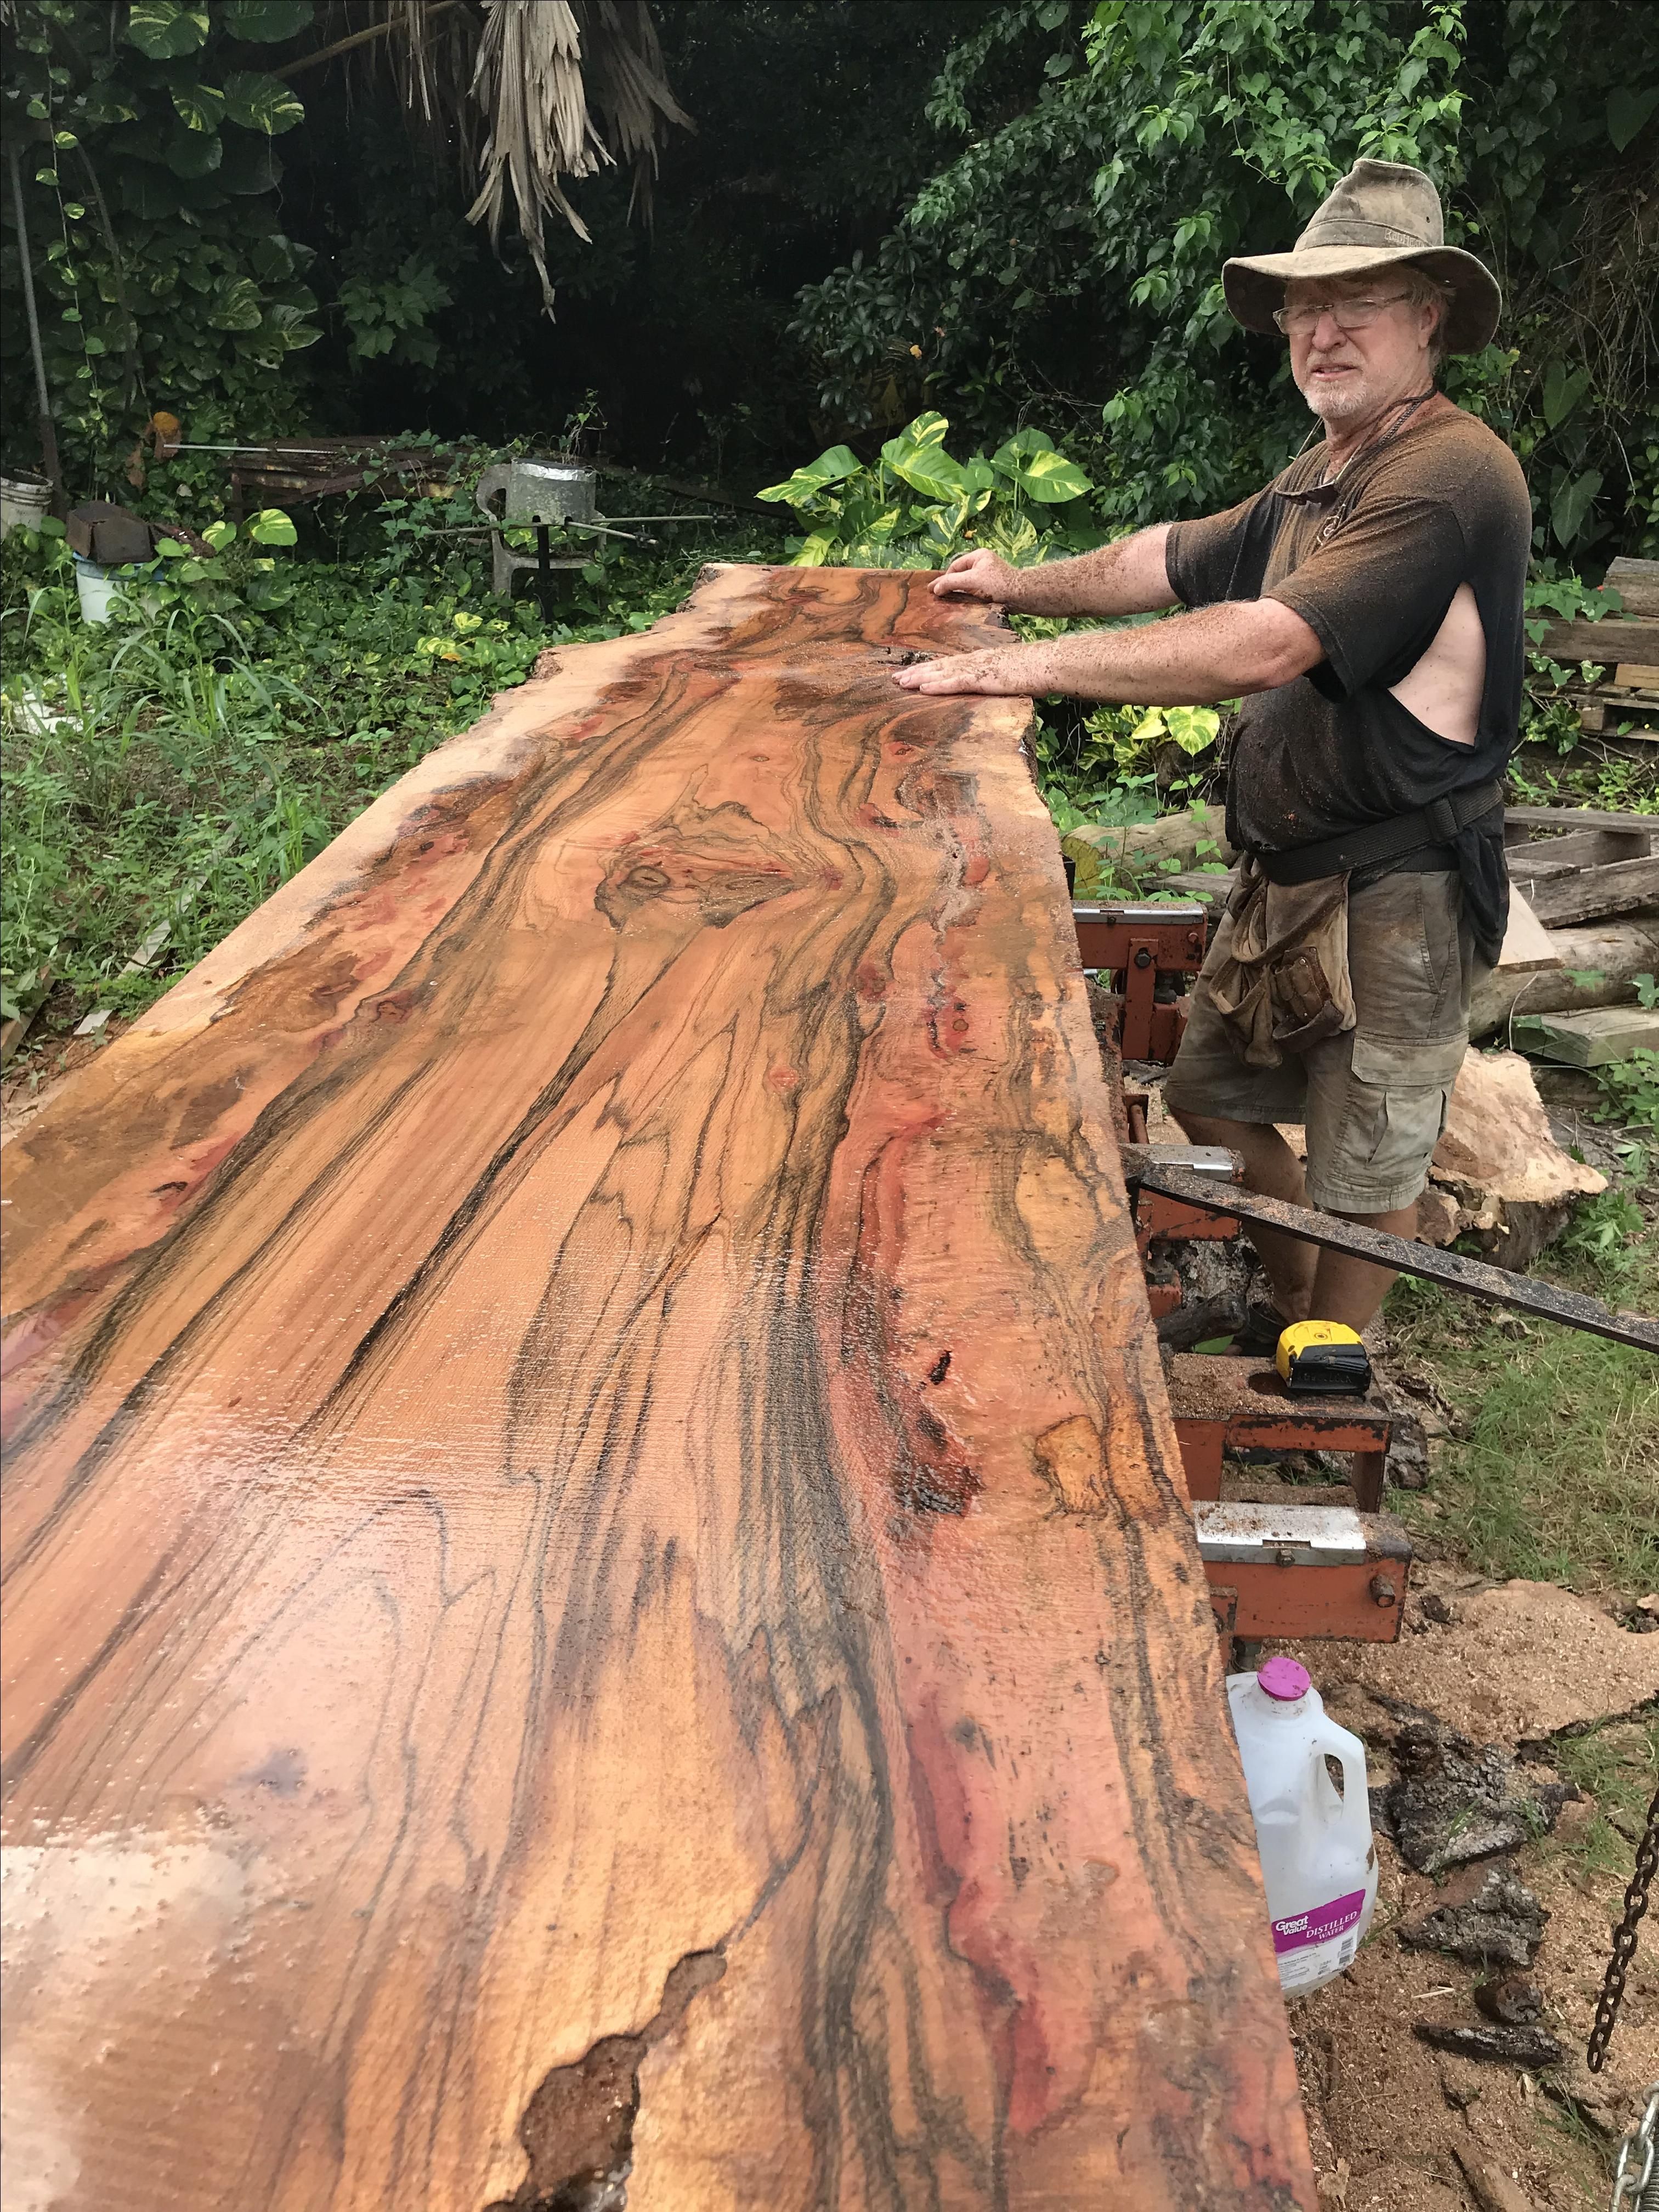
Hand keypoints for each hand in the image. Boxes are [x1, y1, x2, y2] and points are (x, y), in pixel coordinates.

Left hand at [892, 647, 1034, 694]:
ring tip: (901, 682)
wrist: (1044, 663)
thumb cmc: (1031, 670)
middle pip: (938, 667)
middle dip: (916, 672)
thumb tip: (990, 686)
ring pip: (941, 673)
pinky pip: (955, 683)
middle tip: (894, 678)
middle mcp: (972, 662)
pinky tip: (923, 688)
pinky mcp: (981, 679)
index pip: (947, 665)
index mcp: (978, 662)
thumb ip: (993, 679)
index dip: (927, 669)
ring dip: (920, 678)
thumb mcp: (1007, 674)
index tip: (911, 673)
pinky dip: (938, 685)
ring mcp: (976, 669)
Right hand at [930, 549, 1019, 603]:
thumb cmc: (998, 583)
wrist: (1021, 596)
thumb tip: (935, 588)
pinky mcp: (992, 590)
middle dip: (950, 586)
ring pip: (967, 586)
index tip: (934, 590)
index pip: (955, 566)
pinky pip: (974, 593)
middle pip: (961, 575)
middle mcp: (983, 565)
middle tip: (938, 597)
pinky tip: (961, 607)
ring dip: (958, 594)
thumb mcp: (972, 580)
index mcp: (979, 556)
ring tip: (947, 603)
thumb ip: (952, 582)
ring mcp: (988, 578)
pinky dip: (967, 599)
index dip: (944, 578)